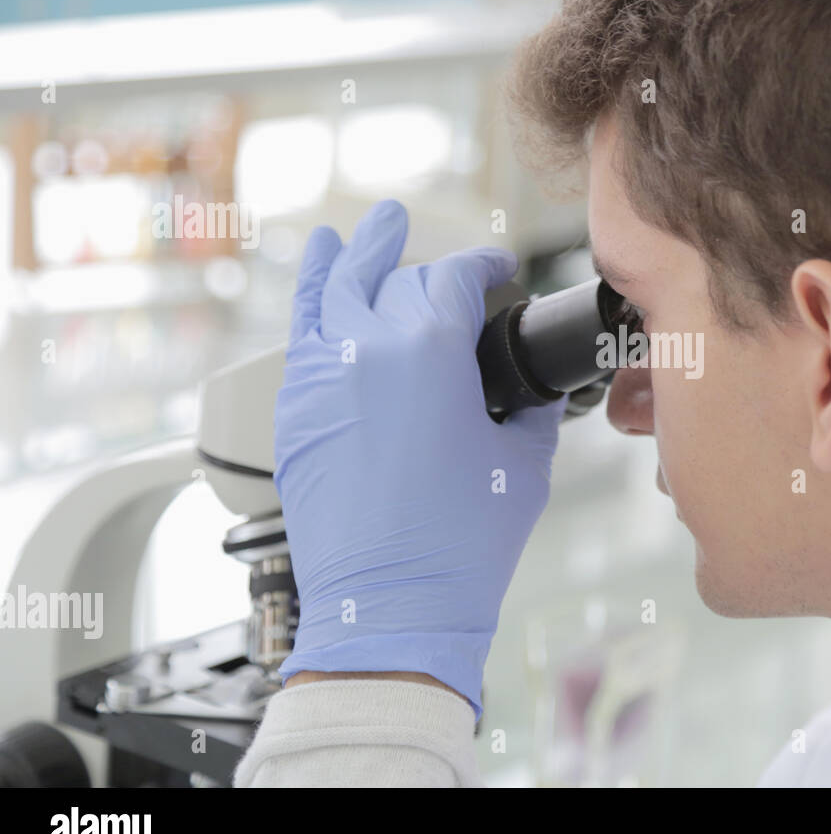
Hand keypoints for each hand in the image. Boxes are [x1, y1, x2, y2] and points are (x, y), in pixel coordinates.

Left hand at [273, 199, 564, 719]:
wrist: (390, 606)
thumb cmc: (459, 544)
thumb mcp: (524, 462)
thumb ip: (532, 408)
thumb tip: (532, 389)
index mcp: (429, 348)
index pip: (458, 276)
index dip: (486, 266)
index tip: (500, 271)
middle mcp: (365, 347)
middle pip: (399, 279)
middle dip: (433, 272)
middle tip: (456, 273)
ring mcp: (319, 376)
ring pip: (334, 287)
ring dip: (357, 252)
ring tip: (372, 227)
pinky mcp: (295, 411)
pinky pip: (300, 331)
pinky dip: (311, 292)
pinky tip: (321, 271)